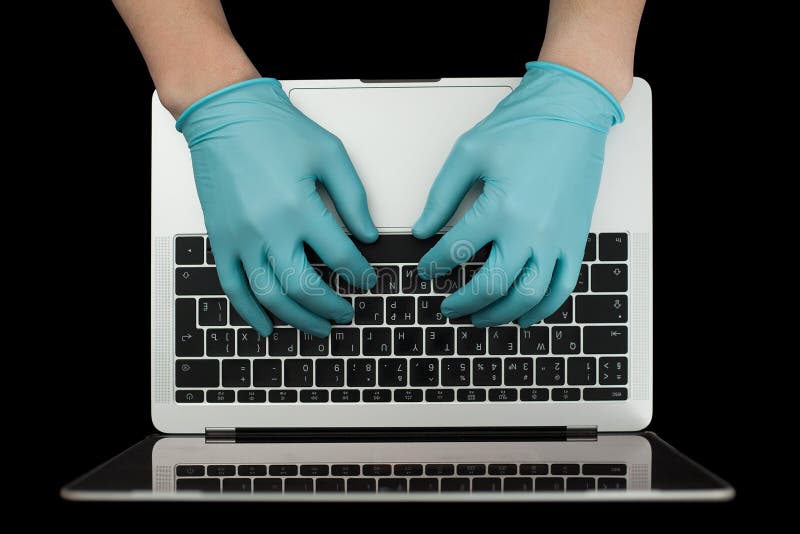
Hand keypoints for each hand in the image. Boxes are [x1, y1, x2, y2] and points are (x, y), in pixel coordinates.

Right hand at [178, 78, 377, 337]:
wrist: (226, 116)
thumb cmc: (274, 129)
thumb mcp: (328, 154)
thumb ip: (353, 198)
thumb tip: (369, 234)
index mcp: (300, 207)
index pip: (340, 258)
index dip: (360, 275)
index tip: (368, 281)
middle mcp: (269, 229)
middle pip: (304, 287)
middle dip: (331, 308)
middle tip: (346, 314)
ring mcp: (241, 239)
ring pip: (270, 296)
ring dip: (297, 319)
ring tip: (318, 327)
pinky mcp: (221, 240)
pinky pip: (233, 287)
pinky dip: (250, 312)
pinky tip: (267, 325)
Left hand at [413, 62, 623, 326]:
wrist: (572, 114)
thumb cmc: (525, 127)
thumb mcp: (469, 153)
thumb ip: (441, 196)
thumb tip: (423, 229)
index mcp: (499, 208)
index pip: (455, 252)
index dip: (432, 266)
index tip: (425, 271)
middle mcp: (530, 231)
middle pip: (491, 286)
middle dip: (463, 303)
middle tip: (447, 307)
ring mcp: (556, 241)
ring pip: (527, 297)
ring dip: (499, 314)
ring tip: (479, 317)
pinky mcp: (574, 242)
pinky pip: (561, 289)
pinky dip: (541, 310)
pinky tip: (522, 317)